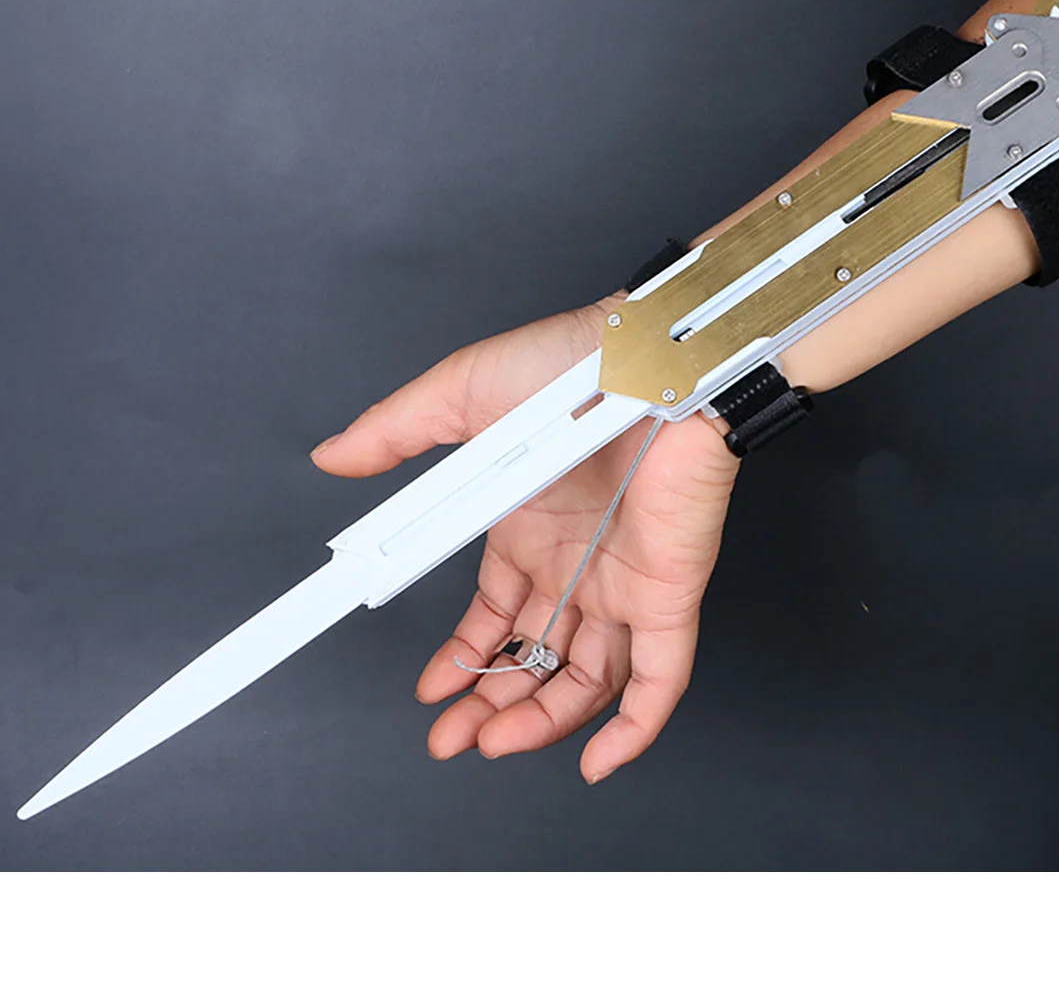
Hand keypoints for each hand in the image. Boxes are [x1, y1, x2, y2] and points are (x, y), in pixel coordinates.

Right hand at [310, 297, 739, 783]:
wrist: (650, 353)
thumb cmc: (570, 362)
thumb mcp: (461, 395)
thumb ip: (395, 431)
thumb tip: (333, 457)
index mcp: (529, 529)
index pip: (493, 615)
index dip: (462, 657)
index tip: (430, 688)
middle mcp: (576, 563)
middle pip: (532, 656)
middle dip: (489, 704)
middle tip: (450, 738)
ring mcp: (624, 581)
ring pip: (585, 678)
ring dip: (540, 722)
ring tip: (491, 744)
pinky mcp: (670, 591)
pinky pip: (660, 678)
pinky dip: (635, 729)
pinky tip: (598, 761)